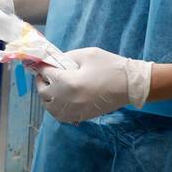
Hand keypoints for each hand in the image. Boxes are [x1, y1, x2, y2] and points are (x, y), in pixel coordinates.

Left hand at [35, 47, 153, 123]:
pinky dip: (55, 108)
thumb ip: (67, 57)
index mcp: (66, 82)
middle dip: (41, 81)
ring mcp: (72, 110)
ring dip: (46, 96)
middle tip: (46, 75)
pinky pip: (59, 115)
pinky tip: (61, 100)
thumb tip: (54, 62)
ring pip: (48, 107)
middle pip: (42, 92)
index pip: (45, 73)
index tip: (41, 63)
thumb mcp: (87, 55)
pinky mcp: (79, 117)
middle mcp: (65, 99)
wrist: (131, 86)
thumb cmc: (110, 67)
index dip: (41, 67)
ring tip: (53, 88)